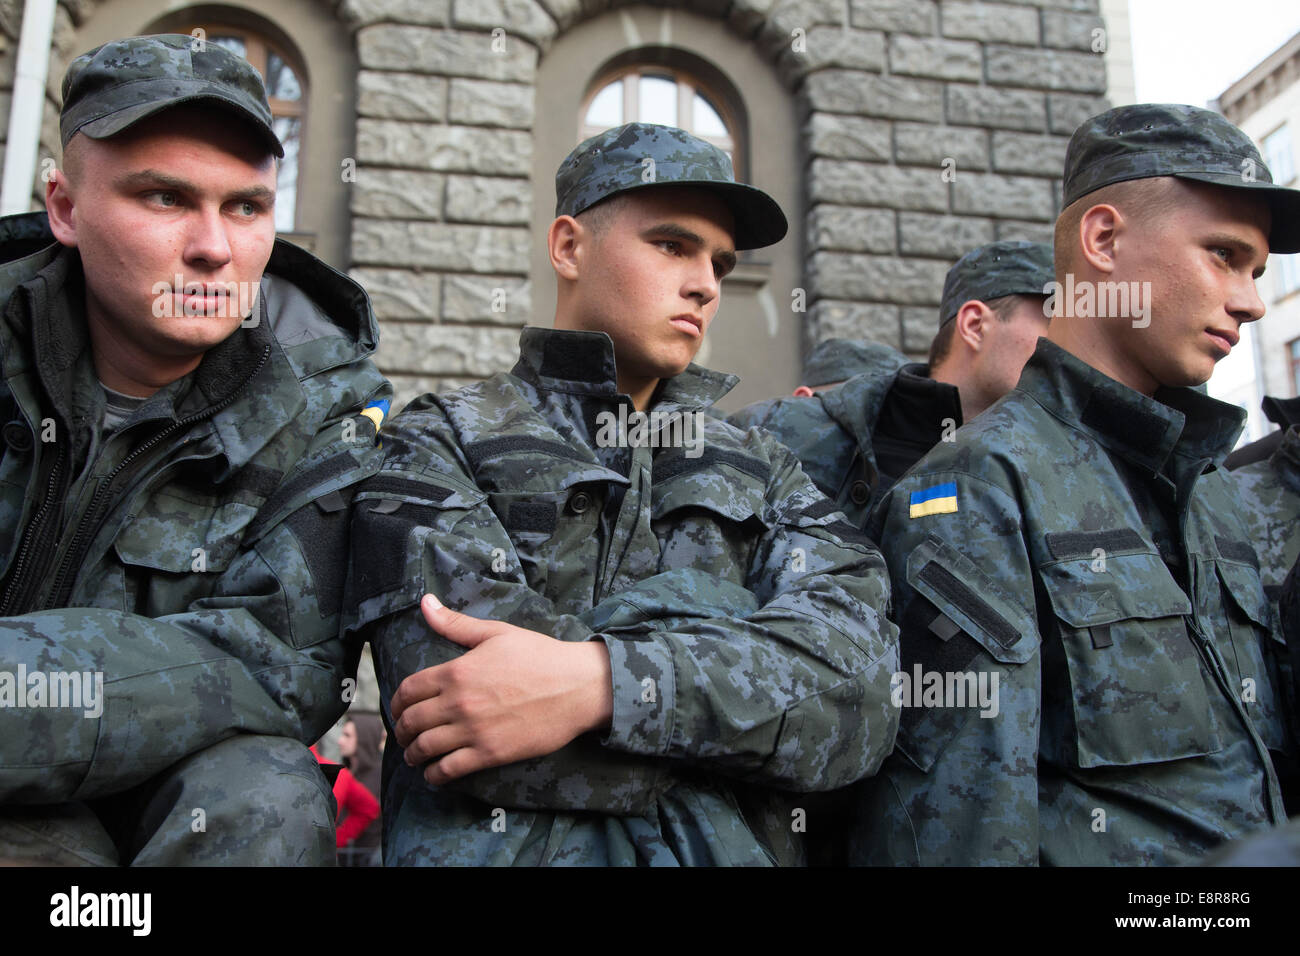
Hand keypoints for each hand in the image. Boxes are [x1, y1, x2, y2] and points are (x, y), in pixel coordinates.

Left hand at [390, 594, 613, 785]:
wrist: (577, 686)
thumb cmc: (540, 656)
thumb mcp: (496, 633)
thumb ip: (455, 623)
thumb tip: (425, 602)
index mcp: (456, 671)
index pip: (407, 690)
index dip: (396, 702)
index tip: (398, 708)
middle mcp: (458, 703)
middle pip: (411, 722)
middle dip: (400, 730)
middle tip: (403, 734)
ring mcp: (473, 731)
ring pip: (424, 748)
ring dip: (412, 754)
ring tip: (414, 755)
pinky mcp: (490, 754)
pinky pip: (448, 770)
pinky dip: (433, 774)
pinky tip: (433, 772)